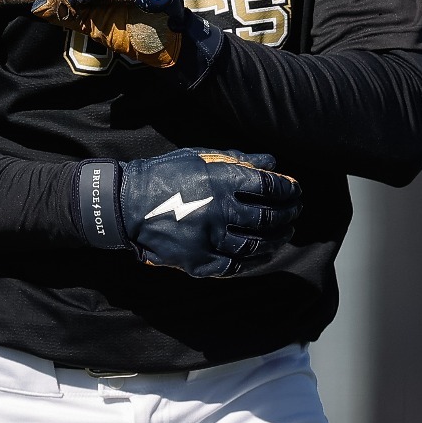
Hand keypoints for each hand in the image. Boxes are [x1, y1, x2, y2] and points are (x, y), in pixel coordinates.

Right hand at [74, 147, 301, 277]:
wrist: (126, 204)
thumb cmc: (164, 174)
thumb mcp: (199, 156)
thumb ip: (238, 159)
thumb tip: (272, 161)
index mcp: (221, 180)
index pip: (269, 186)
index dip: (288, 189)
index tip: (295, 190)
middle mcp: (220, 210)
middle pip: (268, 217)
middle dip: (288, 214)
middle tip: (295, 211)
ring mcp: (210, 238)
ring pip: (256, 244)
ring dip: (276, 238)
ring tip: (284, 233)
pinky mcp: (199, 261)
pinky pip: (235, 266)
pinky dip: (254, 261)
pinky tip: (263, 255)